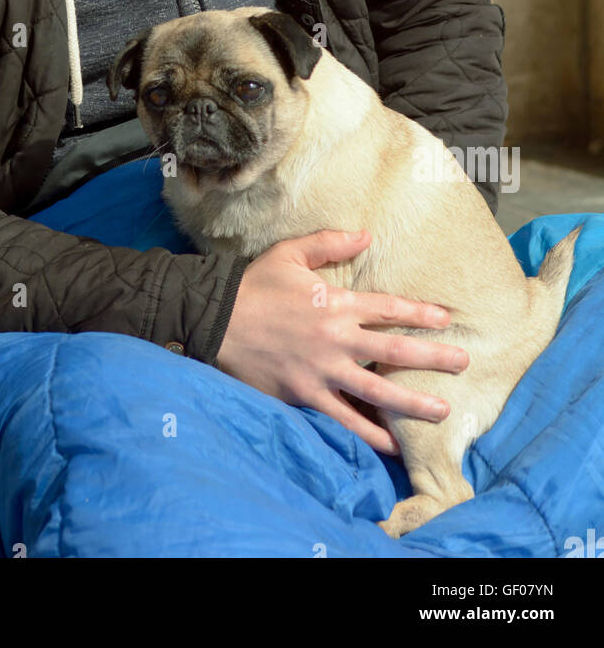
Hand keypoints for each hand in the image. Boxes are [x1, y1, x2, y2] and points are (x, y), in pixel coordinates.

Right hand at [215, 229, 469, 454]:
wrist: (215, 320)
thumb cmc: (254, 285)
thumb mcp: (290, 253)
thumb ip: (329, 242)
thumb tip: (366, 234)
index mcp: (335, 303)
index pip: (389, 308)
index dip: (421, 313)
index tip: (446, 319)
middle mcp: (336, 339)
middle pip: (395, 352)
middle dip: (433, 358)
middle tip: (463, 364)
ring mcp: (323, 372)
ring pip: (377, 393)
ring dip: (413, 403)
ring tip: (442, 411)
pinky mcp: (306, 396)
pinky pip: (344, 420)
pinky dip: (369, 434)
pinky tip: (392, 445)